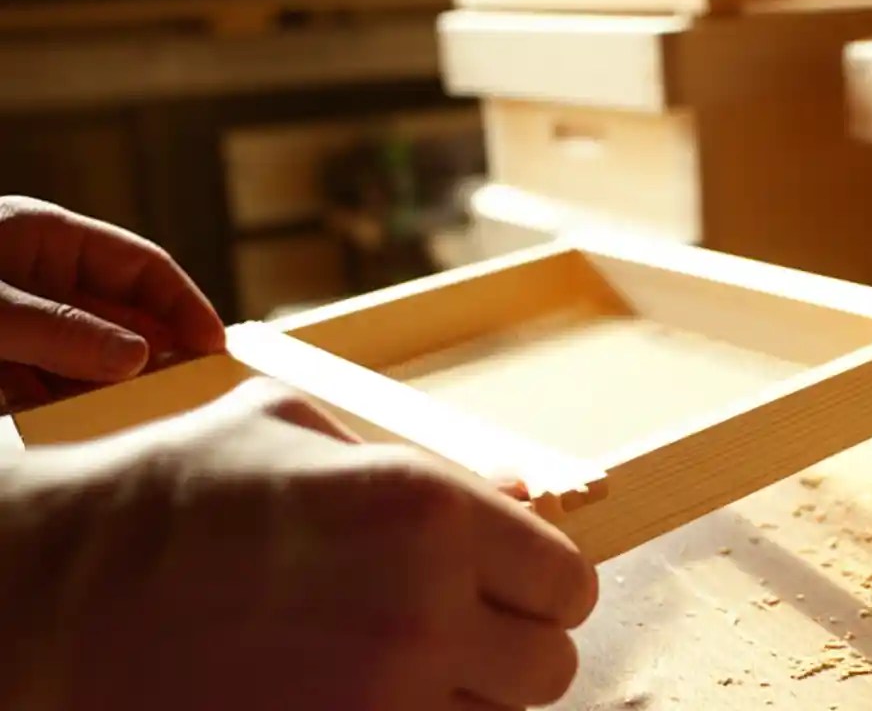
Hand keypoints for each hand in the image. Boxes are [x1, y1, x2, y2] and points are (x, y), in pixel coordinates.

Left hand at [0, 196, 224, 413]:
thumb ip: (58, 331)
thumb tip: (137, 359)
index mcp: (45, 237)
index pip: (140, 266)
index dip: (184, 304)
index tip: (214, 347)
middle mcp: (37, 276)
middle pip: (119, 316)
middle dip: (150, 355)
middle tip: (183, 394)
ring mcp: (16, 319)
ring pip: (84, 356)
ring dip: (104, 388)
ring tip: (128, 418)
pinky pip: (41, 385)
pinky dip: (57, 407)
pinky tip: (69, 428)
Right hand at [0, 379, 596, 710]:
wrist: (60, 592)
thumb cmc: (178, 495)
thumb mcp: (300, 429)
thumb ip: (429, 468)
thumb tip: (517, 497)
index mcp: (430, 511)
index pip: (569, 583)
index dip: (545, 587)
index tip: (511, 589)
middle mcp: (426, 608)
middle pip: (550, 665)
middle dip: (513, 648)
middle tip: (457, 632)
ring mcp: (384, 697)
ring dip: (465, 697)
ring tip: (397, 665)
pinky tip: (360, 696)